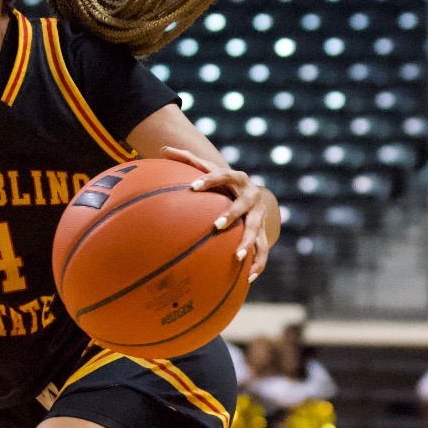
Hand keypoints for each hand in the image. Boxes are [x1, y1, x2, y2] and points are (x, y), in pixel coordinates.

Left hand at [161, 145, 274, 280]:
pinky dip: (258, 264)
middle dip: (232, 214)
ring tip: (238, 256)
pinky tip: (248, 278)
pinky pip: (263, 250)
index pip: (223, 176)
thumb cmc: (224, 183)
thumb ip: (188, 160)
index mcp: (237, 179)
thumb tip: (163, 149)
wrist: (255, 195)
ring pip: (257, 230)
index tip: (192, 188)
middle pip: (243, 205)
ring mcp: (260, 215)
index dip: (208, 181)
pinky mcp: (264, 232)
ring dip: (249, 243)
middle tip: (217, 225)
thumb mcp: (210, 169)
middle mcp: (251, 196)